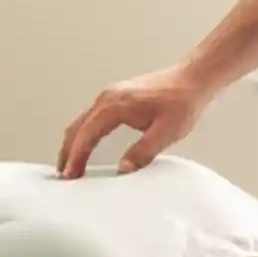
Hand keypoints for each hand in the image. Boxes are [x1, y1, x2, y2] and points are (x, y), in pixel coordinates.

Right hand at [57, 65, 209, 179]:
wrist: (193, 79)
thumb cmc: (182, 102)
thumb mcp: (166, 132)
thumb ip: (143, 152)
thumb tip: (122, 170)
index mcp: (115, 105)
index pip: (86, 134)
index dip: (76, 157)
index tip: (70, 176)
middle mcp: (108, 97)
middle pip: (77, 127)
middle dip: (67, 152)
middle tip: (64, 177)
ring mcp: (111, 95)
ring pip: (82, 121)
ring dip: (74, 143)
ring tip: (70, 166)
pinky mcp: (117, 97)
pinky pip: (91, 117)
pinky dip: (83, 133)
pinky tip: (86, 146)